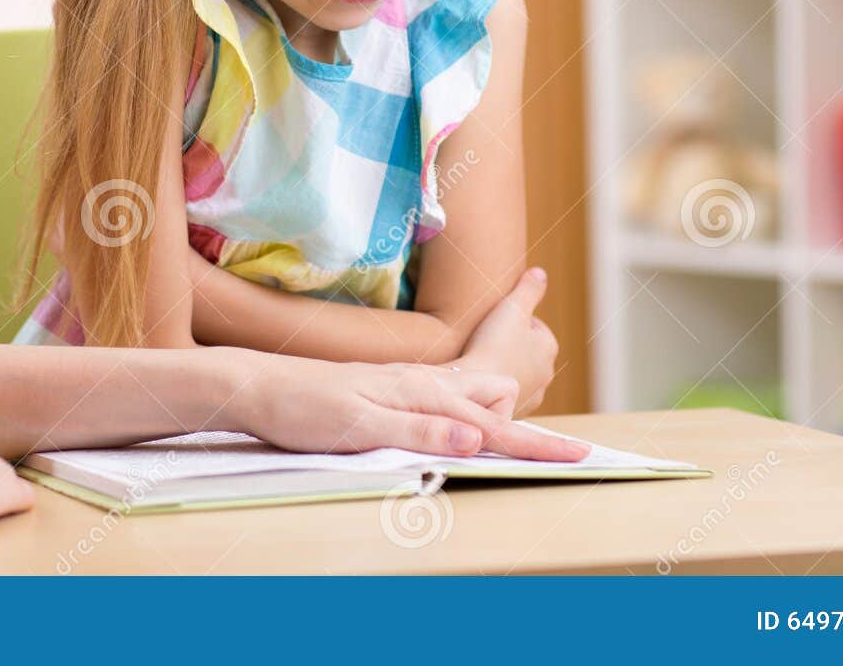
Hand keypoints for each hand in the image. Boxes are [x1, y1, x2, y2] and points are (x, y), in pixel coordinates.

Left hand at [223, 349, 587, 460]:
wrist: (261, 385)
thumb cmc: (304, 409)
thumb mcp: (359, 426)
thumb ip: (420, 431)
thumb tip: (478, 436)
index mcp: (421, 395)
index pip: (492, 426)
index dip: (536, 446)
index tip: (581, 457)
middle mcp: (420, 385)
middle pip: (493, 406)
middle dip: (526, 431)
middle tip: (566, 454)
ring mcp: (406, 385)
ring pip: (472, 397)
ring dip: (500, 418)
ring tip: (527, 439)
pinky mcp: (391, 391)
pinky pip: (446, 397)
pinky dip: (471, 410)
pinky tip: (469, 417)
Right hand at [456, 267, 561, 417]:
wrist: (472, 388)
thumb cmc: (491, 346)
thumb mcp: (512, 307)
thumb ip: (529, 288)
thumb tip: (541, 273)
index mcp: (548, 348)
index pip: (534, 327)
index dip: (513, 321)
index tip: (494, 322)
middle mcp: (546, 375)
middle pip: (527, 352)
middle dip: (511, 345)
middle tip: (485, 340)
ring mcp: (531, 396)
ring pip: (518, 374)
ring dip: (504, 367)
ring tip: (481, 360)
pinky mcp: (514, 413)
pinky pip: (507, 395)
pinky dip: (496, 387)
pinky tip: (480, 381)